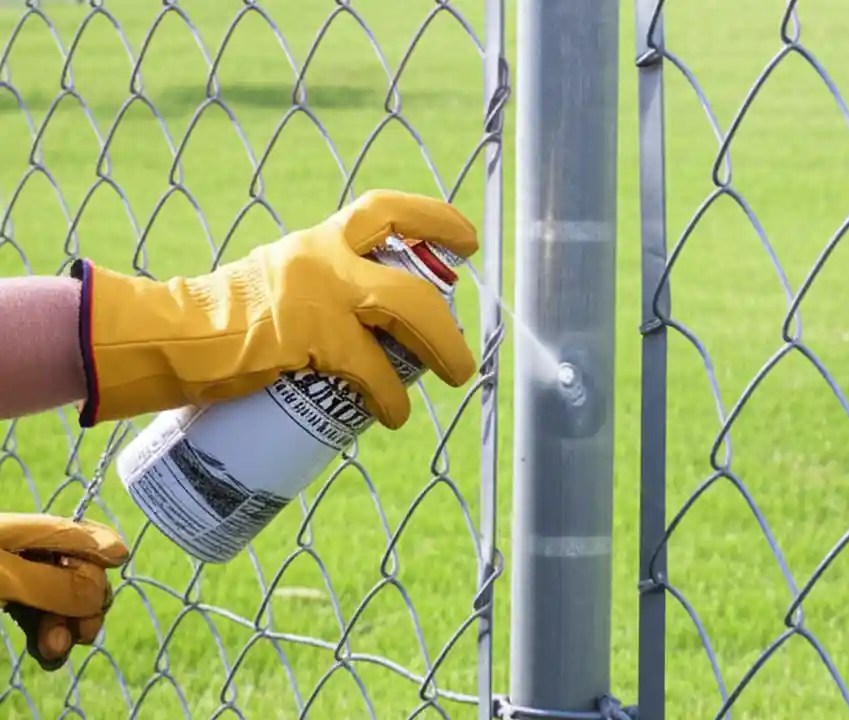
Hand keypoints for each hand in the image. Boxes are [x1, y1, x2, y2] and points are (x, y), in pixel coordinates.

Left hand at [0, 513, 128, 670]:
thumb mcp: (5, 577)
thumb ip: (54, 584)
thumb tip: (101, 595)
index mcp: (31, 531)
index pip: (87, 534)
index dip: (106, 552)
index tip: (116, 564)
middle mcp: (31, 552)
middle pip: (81, 574)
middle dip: (86, 604)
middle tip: (80, 632)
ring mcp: (20, 579)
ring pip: (63, 601)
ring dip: (69, 627)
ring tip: (55, 650)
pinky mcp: (9, 604)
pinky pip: (41, 620)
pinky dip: (50, 639)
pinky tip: (50, 654)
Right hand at [71, 189, 479, 428]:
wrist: (172, 335)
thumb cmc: (221, 318)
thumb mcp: (279, 280)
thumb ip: (318, 286)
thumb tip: (365, 324)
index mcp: (319, 240)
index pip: (384, 211)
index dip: (434, 220)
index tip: (469, 238)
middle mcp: (324, 258)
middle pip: (411, 279)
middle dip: (448, 315)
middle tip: (465, 349)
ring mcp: (319, 295)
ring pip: (406, 312)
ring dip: (441, 348)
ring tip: (453, 377)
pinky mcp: (308, 336)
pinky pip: (369, 368)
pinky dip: (390, 396)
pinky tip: (393, 416)